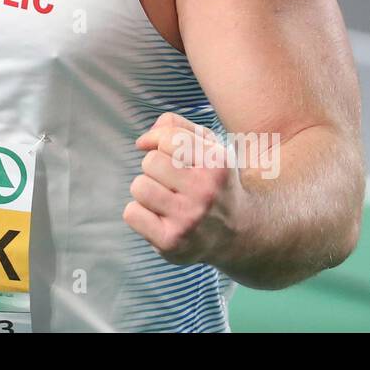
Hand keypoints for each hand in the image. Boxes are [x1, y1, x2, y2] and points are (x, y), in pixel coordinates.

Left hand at [122, 111, 246, 266]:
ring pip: (139, 187)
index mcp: (217, 163)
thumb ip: (176, 127)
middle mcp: (205, 191)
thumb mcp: (209, 147)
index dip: (159, 141)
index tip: (166, 152)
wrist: (238, 234)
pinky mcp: (171, 242)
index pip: (169, 138)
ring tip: (166, 200)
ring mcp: (188, 219)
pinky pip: (131, 213)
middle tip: (172, 183)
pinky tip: (159, 218)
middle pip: (150, 162)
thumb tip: (143, 142)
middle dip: (155, 169)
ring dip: (147, 191)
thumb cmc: (214, 183)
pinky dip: (139, 214)